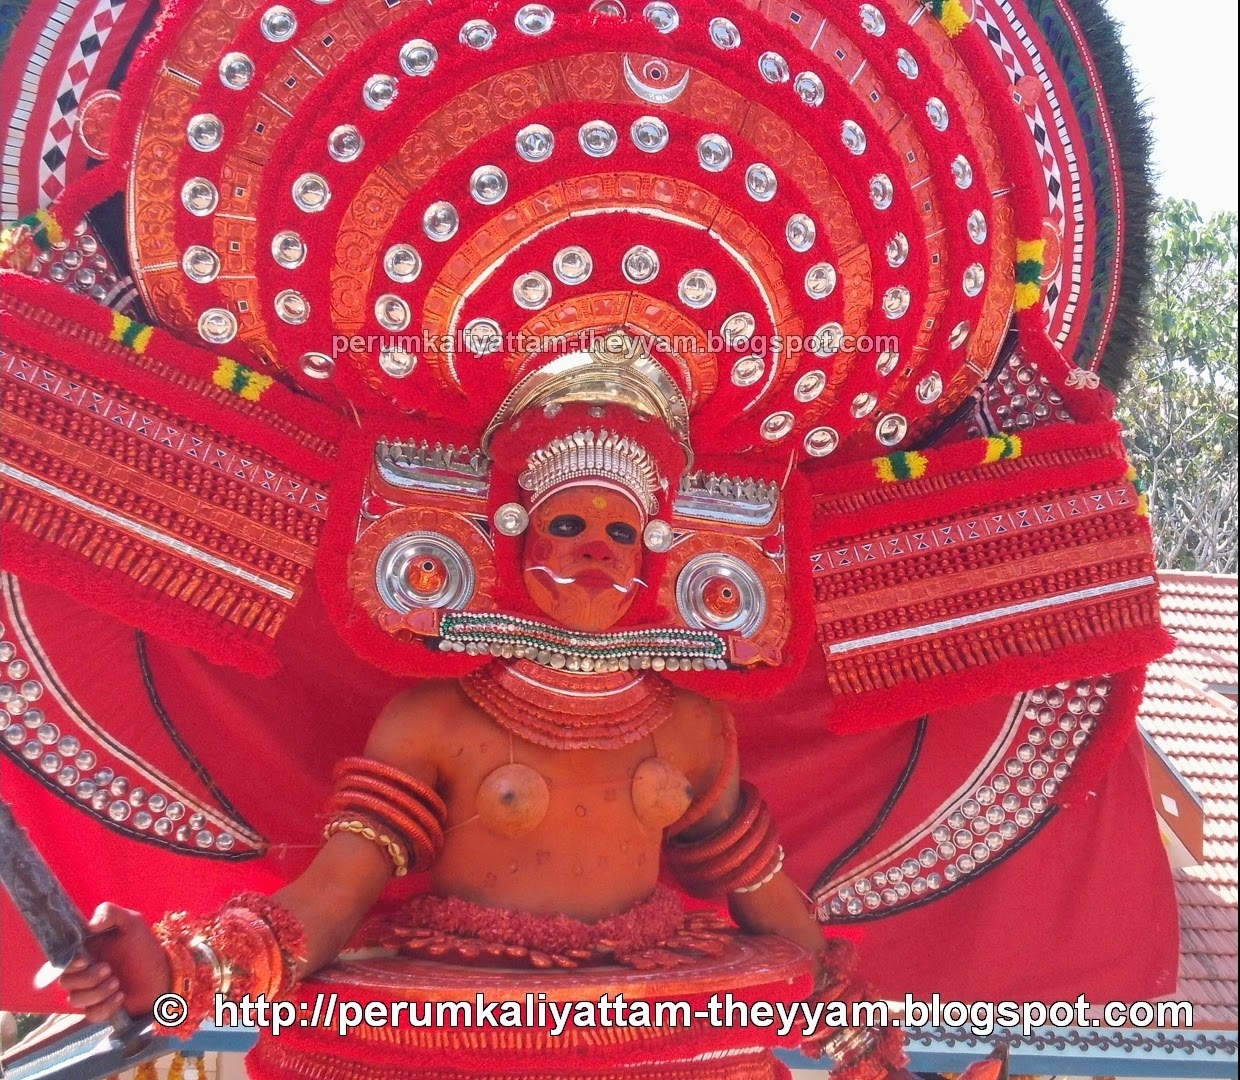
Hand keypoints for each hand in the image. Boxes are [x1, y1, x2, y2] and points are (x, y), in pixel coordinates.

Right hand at [58, 903, 170, 1021]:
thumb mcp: (131, 923)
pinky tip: (121, 997)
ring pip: (75, 999)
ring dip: (97, 992)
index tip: (84, 959)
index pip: (62, 959)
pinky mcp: (100, 1009)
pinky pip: (91, 1015)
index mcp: (86, 951)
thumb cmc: (144, 946)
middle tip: (109, 969)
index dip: (68, 962)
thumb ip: (110, 913)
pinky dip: (105, 1007)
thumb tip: (90, 925)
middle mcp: (83, 972)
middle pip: (65, 981)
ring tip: (118, 983)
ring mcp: (90, 992)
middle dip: (87, 977)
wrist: (163, 972)